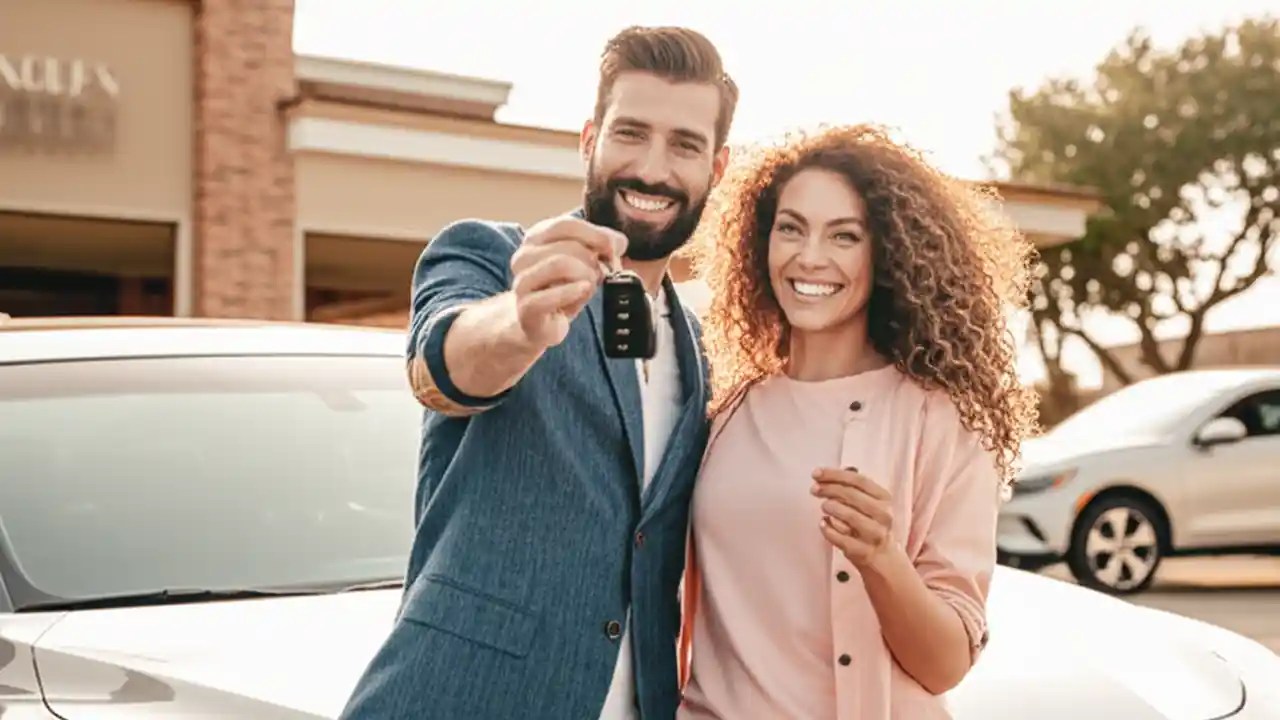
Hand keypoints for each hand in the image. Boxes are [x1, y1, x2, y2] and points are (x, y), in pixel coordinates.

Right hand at [510, 216, 627, 348]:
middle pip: (567, 245)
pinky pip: (552, 295)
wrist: (540, 325)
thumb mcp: (583, 262)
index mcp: (536, 238)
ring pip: (559, 264)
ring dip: (585, 276)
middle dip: (592, 260)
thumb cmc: (562, 289)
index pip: (566, 225)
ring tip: (589, 286)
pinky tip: (582, 292)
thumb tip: (619, 242)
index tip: (613, 248)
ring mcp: (522, 282)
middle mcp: (524, 256)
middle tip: (599, 274)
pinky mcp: (526, 307)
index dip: (594, 234)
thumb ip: (600, 246)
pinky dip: (574, 292)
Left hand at [812, 467, 894, 571]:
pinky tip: (823, 523)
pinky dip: (828, 529)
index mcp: (884, 499)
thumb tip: (825, 475)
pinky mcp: (863, 551)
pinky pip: (840, 537)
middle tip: (814, 489)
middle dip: (829, 489)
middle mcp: (883, 515)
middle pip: (852, 495)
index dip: (835, 475)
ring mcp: (875, 534)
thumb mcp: (868, 503)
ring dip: (831, 507)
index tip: (816, 474)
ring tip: (824, 506)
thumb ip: (850, 487)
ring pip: (849, 515)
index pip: (859, 481)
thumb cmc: (869, 523)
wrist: (883, 557)